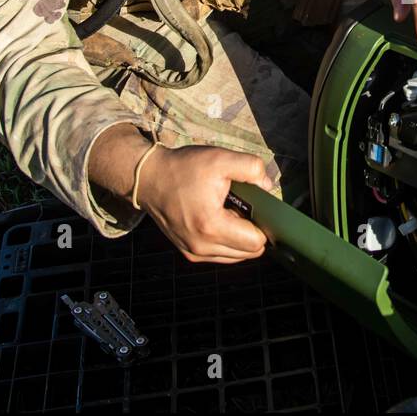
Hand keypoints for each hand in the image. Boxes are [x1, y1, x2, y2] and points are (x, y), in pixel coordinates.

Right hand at [135, 145, 275, 263]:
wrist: (149, 178)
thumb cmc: (184, 168)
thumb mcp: (221, 159)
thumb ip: (252, 169)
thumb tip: (267, 187)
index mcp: (212, 227)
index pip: (256, 242)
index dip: (263, 224)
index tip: (257, 206)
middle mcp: (202, 247)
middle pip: (248, 253)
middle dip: (252, 231)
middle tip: (243, 206)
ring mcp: (193, 253)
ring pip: (235, 256)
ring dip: (239, 237)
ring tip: (229, 212)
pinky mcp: (188, 252)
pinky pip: (220, 255)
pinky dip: (226, 241)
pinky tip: (219, 219)